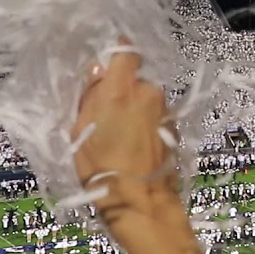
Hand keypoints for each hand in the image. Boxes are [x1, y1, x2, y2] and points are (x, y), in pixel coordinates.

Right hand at [73, 39, 181, 242]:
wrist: (141, 202)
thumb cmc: (101, 168)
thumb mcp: (79, 131)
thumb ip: (91, 96)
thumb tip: (98, 70)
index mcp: (122, 89)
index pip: (125, 51)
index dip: (116, 53)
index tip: (106, 66)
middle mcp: (149, 92)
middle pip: (134, 78)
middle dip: (122, 89)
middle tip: (105, 113)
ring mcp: (165, 109)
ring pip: (146, 97)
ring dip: (135, 107)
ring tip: (121, 134)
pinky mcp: (175, 126)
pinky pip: (155, 114)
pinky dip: (146, 122)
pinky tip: (136, 143)